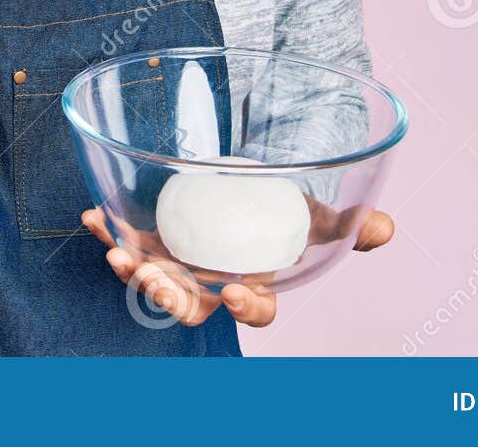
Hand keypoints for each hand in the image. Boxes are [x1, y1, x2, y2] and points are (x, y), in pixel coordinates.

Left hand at [81, 203, 395, 328]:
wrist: (245, 168)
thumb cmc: (279, 202)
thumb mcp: (313, 208)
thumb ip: (348, 224)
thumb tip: (385, 229)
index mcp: (254, 279)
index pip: (255, 309)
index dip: (246, 308)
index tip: (235, 292)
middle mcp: (210, 278)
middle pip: (190, 307)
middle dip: (169, 302)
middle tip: (154, 284)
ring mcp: (175, 261)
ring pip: (150, 282)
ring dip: (131, 273)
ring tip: (119, 256)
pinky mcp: (146, 237)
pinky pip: (121, 241)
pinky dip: (105, 230)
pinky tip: (92, 217)